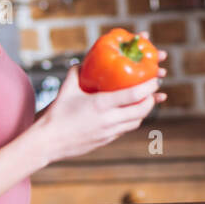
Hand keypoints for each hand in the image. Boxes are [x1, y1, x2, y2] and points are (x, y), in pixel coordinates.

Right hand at [34, 49, 167, 162]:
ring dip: (144, 111)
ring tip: (145, 101)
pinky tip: (130, 114)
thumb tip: (83, 61)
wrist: (48, 142)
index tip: (155, 80)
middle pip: (141, 110)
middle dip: (151, 100)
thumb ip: (76, 73)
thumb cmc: (56, 114)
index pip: (133, 95)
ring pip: (136, 122)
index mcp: (101, 104)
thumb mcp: (67, 90)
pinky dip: (132, 120)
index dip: (148, 87)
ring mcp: (109, 132)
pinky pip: (126, 129)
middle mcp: (109, 120)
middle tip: (153, 91)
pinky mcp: (107, 140)